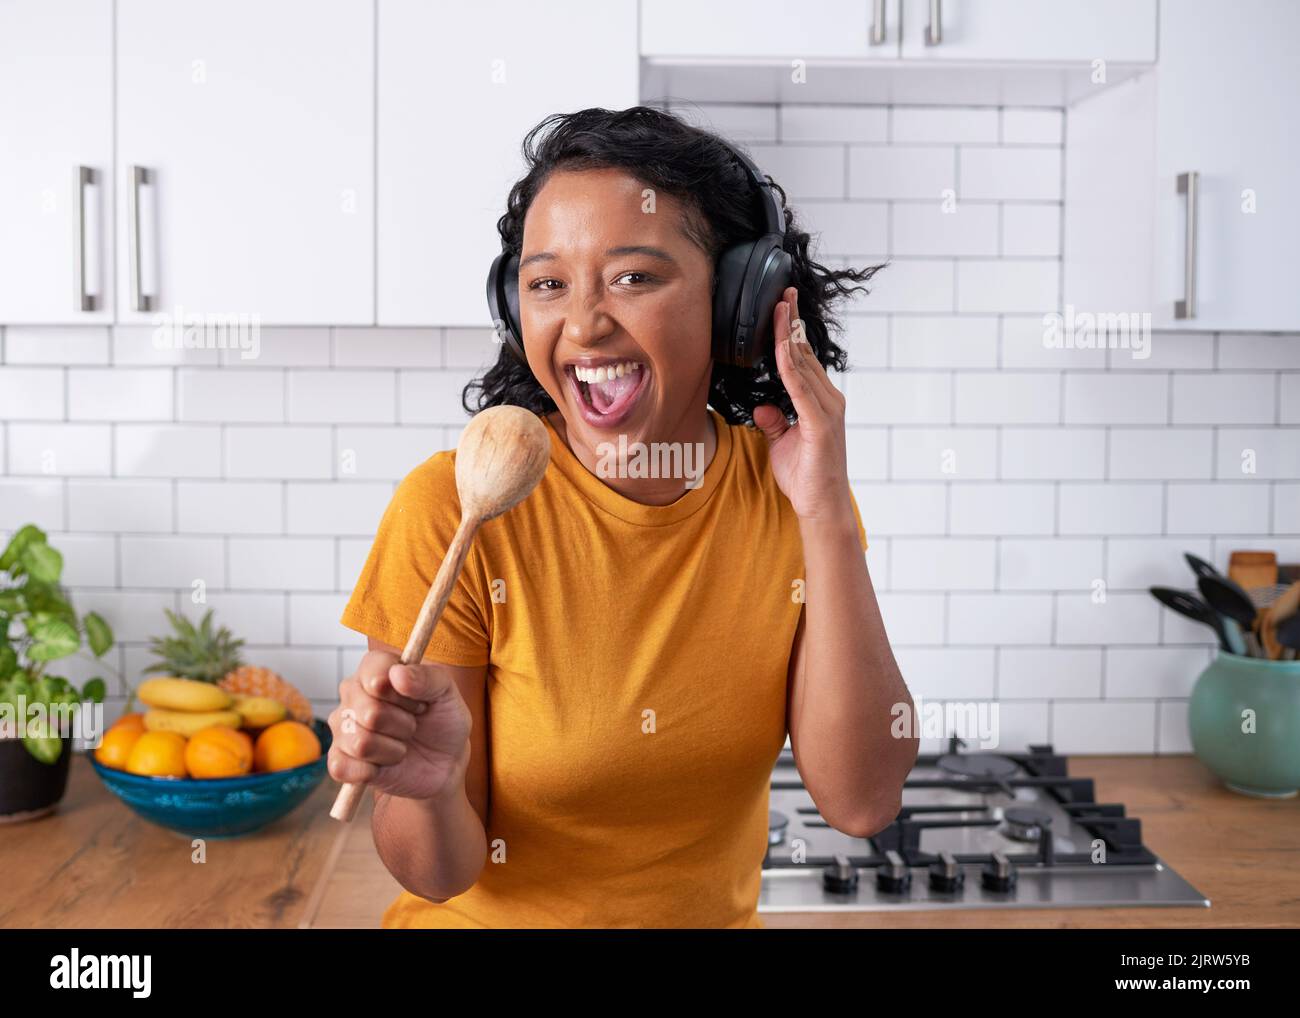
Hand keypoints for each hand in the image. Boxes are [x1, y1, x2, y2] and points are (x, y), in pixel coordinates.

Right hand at [327, 650, 471, 801]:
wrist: (443, 763)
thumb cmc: (442, 721)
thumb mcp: (447, 694)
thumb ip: (428, 677)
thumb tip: (397, 673)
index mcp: (375, 669)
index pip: (375, 674)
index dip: (403, 694)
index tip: (419, 702)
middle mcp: (352, 693)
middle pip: (371, 713)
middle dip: (403, 726)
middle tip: (412, 725)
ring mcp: (342, 726)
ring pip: (361, 743)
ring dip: (393, 750)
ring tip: (401, 744)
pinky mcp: (339, 759)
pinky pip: (342, 767)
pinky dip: (372, 770)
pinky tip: (383, 765)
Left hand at [752, 286, 854, 524]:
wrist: (821, 507)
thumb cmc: (805, 478)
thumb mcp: (781, 445)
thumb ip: (774, 423)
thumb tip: (763, 408)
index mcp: (819, 402)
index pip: (802, 359)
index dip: (791, 332)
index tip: (782, 306)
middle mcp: (827, 400)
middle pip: (806, 353)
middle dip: (792, 322)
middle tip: (782, 293)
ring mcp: (827, 410)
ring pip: (804, 364)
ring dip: (790, 335)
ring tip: (781, 308)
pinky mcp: (821, 424)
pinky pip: (800, 388)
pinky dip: (791, 366)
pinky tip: (782, 347)